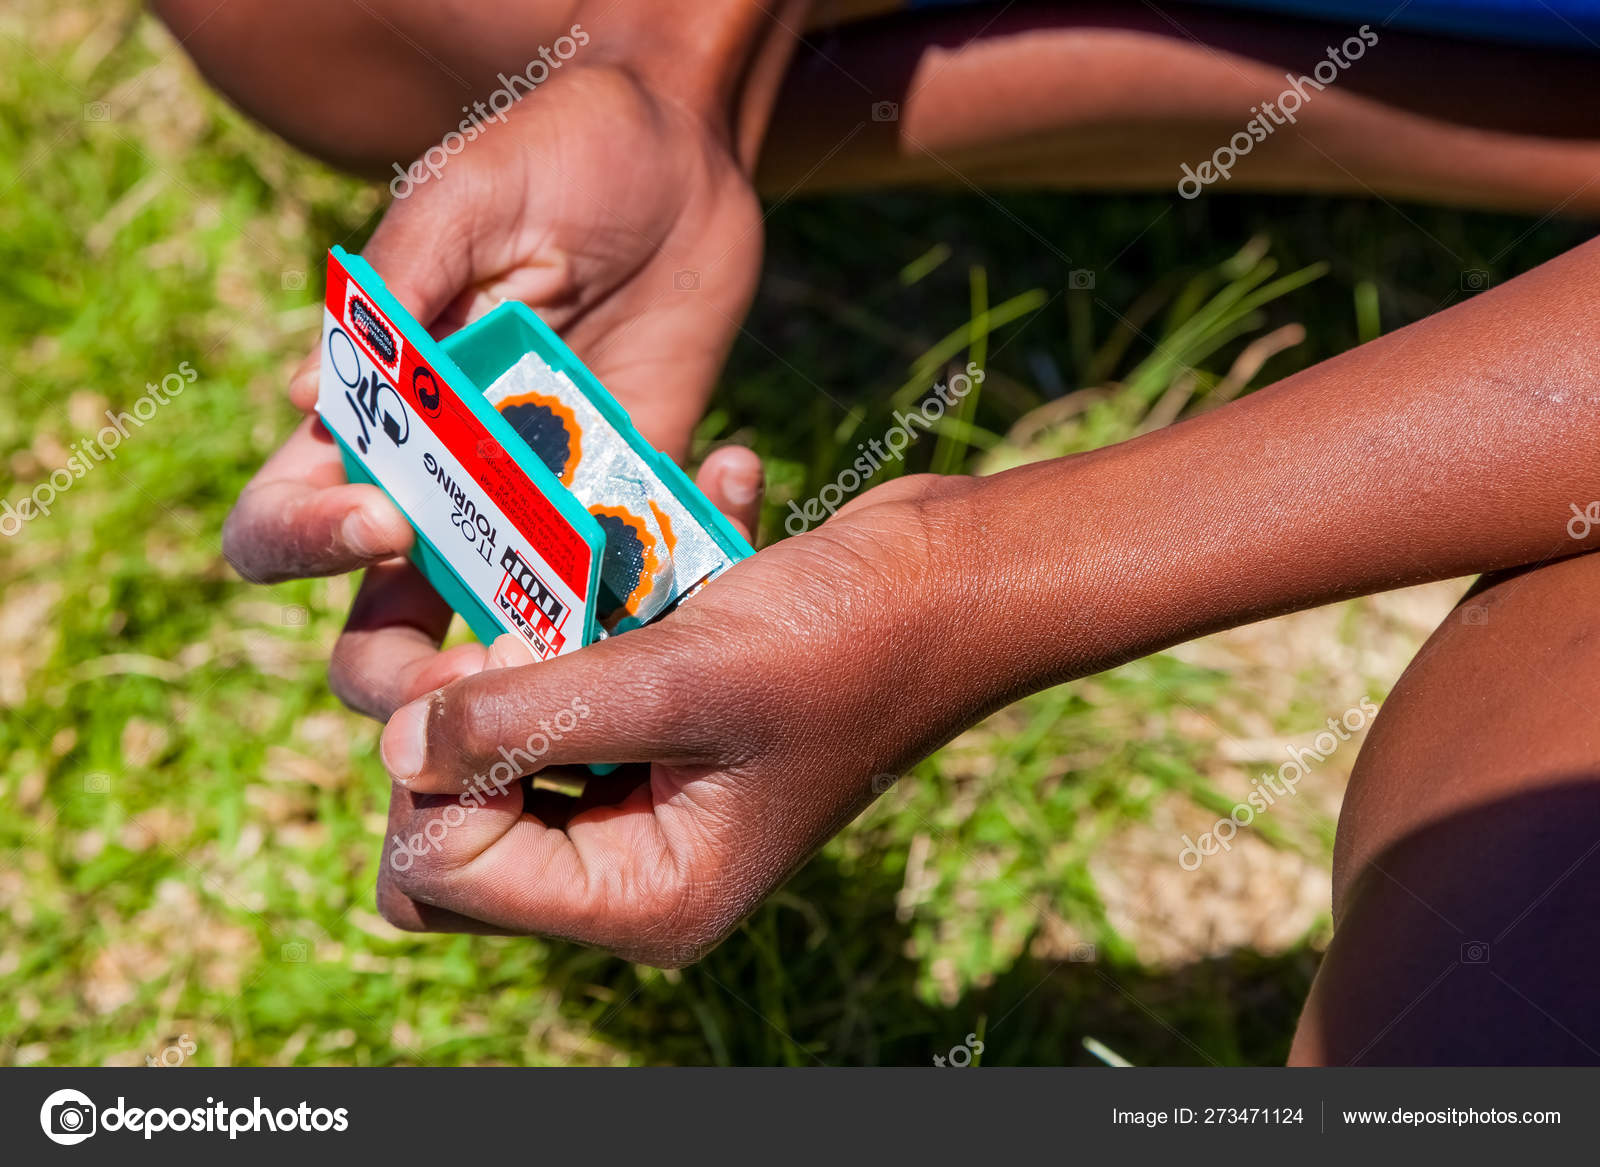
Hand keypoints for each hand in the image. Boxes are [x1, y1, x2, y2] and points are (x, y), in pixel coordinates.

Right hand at [221, 64, 767, 708]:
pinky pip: (635, 582)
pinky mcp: (633, 506)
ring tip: (576, 680)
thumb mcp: (465, 203)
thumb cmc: (552, 160)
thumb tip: (304, 398)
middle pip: (377, 632)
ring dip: (526, 682)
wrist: (682, 156)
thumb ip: (394, 292)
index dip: (307, 544)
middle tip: (469, 683)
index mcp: (372, 423)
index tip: (383, 519)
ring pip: (502, 643)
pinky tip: (719, 484)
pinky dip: (664, 587)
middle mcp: (444, 489)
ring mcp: (541, 511)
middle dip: (399, 678)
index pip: (285, 522)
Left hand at [369, 474, 989, 964]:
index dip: (437, 768)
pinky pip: (575, 688)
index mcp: (646, 895)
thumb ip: (527, 720)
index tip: (494, 659)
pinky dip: (600, 612)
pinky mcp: (658, 725)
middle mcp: (637, 863)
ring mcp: (647, 794)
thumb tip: (396, 748)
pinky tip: (681, 526)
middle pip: (460, 839)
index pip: (449, 875)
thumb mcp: (678, 678)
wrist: (959, 581)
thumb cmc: (847, 638)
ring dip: (527, 656)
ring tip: (583, 582)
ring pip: (504, 757)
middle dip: (459, 729)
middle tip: (510, 637)